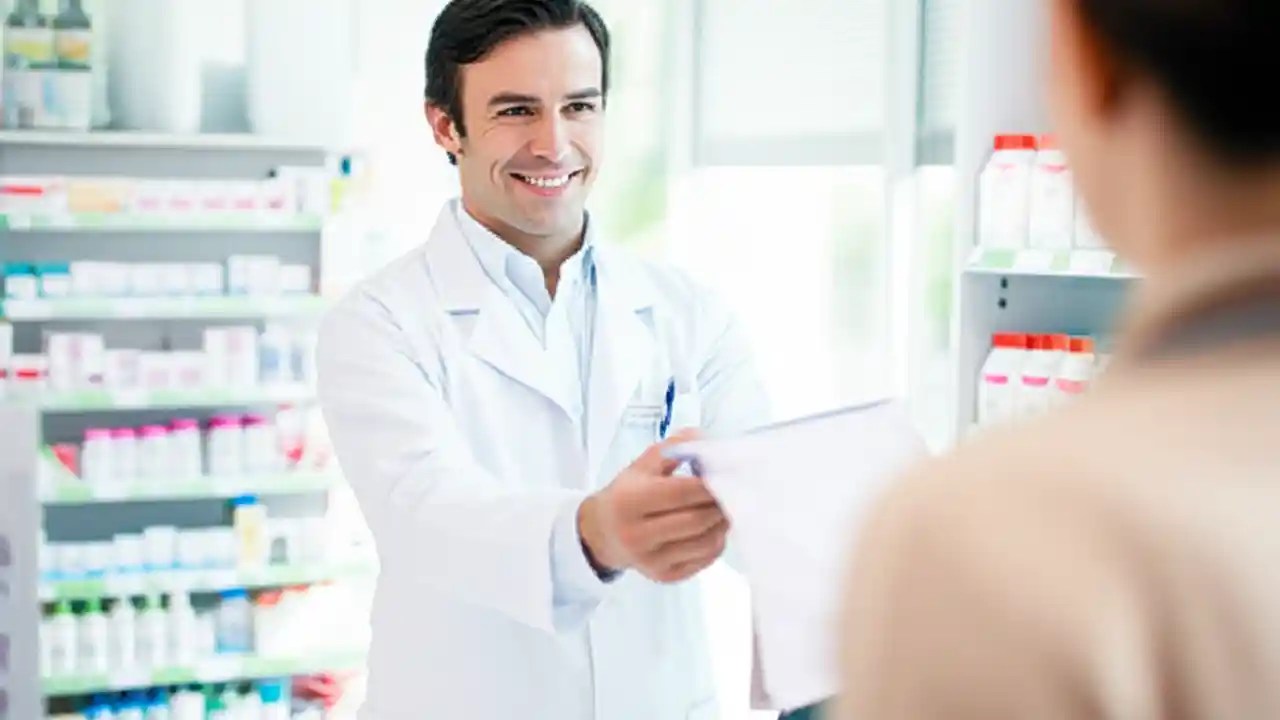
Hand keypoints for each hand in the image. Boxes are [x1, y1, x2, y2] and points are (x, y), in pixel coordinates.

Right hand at [578, 430, 729, 583]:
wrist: (602, 534)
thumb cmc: (626, 495)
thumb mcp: (642, 466)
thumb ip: (674, 448)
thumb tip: (706, 441)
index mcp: (630, 501)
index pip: (681, 493)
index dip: (709, 484)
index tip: (726, 475)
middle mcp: (638, 534)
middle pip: (695, 520)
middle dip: (719, 505)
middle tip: (731, 492)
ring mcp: (651, 560)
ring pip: (704, 543)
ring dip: (722, 524)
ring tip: (724, 509)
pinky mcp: (663, 576)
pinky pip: (703, 560)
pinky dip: (716, 542)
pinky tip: (713, 528)